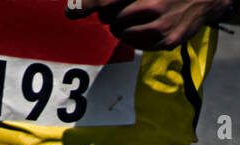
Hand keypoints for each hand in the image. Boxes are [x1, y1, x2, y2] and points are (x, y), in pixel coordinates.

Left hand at [67, 0, 232, 50]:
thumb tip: (93, 3)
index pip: (107, 0)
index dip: (86, 5)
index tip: (71, 11)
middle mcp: (152, 5)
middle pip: (112, 18)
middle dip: (109, 16)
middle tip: (115, 12)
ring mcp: (160, 26)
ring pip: (123, 34)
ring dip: (121, 29)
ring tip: (129, 21)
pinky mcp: (168, 41)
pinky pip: (140, 45)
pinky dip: (137, 38)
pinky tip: (146, 29)